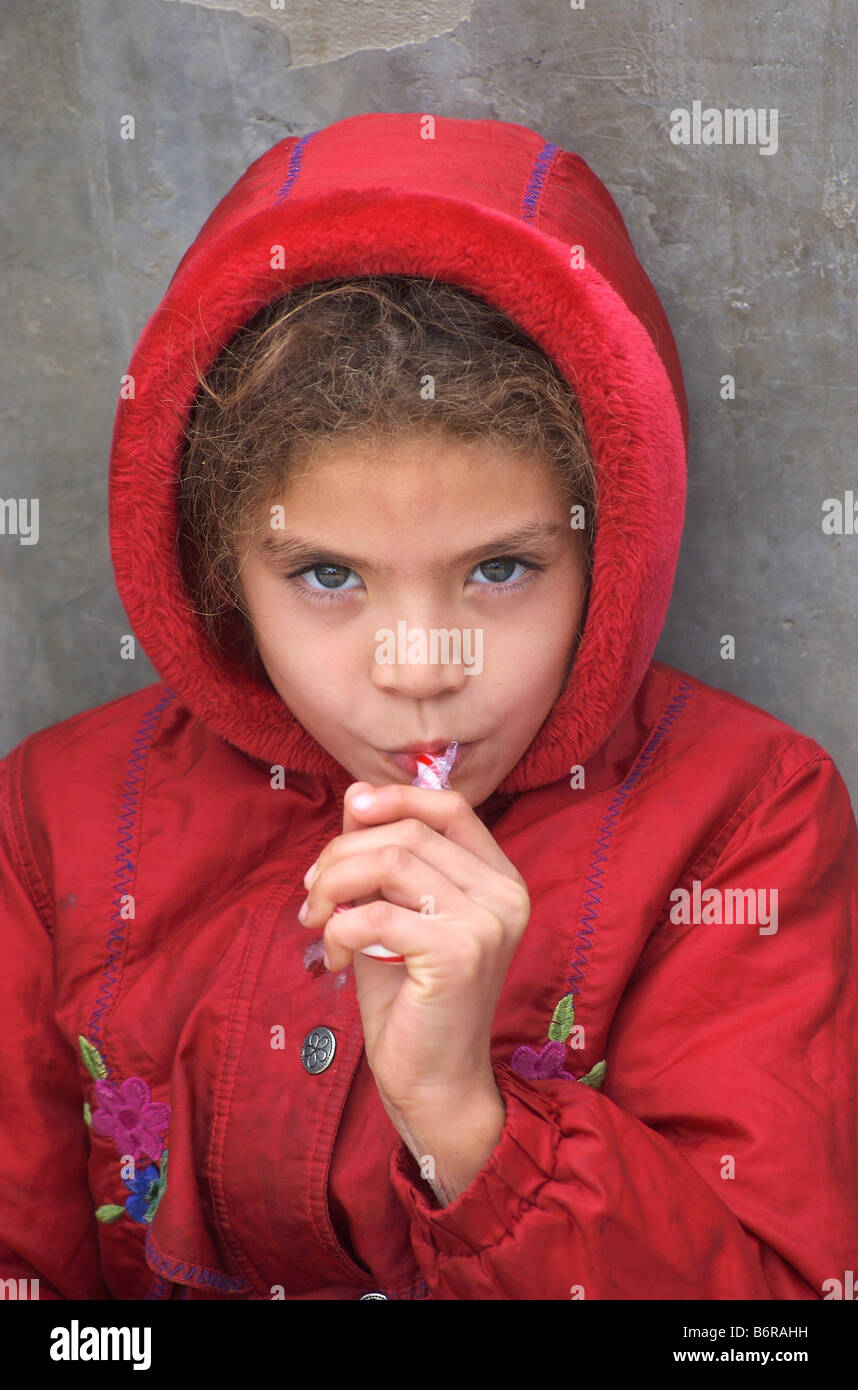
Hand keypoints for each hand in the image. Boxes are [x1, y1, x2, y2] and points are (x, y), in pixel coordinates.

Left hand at [298, 782, 530, 1121]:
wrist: (433, 1082)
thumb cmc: (410, 999)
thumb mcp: (393, 913)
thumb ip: (382, 858)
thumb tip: (355, 795)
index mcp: (499, 878)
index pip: (449, 805)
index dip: (393, 797)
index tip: (348, 812)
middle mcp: (505, 894)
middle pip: (408, 832)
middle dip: (343, 853)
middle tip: (312, 892)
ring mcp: (487, 923)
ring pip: (390, 861)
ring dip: (334, 884)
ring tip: (317, 919)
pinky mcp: (458, 954)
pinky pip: (375, 913)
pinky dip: (339, 930)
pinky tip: (337, 958)